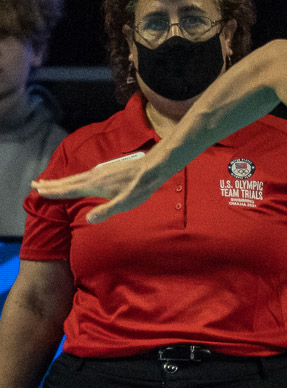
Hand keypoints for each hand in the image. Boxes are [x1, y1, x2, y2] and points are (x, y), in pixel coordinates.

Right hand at [31, 154, 166, 223]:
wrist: (153, 167)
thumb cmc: (141, 187)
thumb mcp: (126, 203)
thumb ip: (107, 211)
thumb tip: (88, 220)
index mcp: (95, 185)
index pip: (69, 190)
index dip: (54, 192)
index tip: (38, 191)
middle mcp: (93, 175)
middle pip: (68, 181)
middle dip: (51, 184)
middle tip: (34, 184)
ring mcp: (99, 171)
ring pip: (74, 177)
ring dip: (60, 180)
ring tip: (48, 182)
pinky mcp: (106, 169)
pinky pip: (83, 175)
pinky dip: (72, 178)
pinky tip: (74, 180)